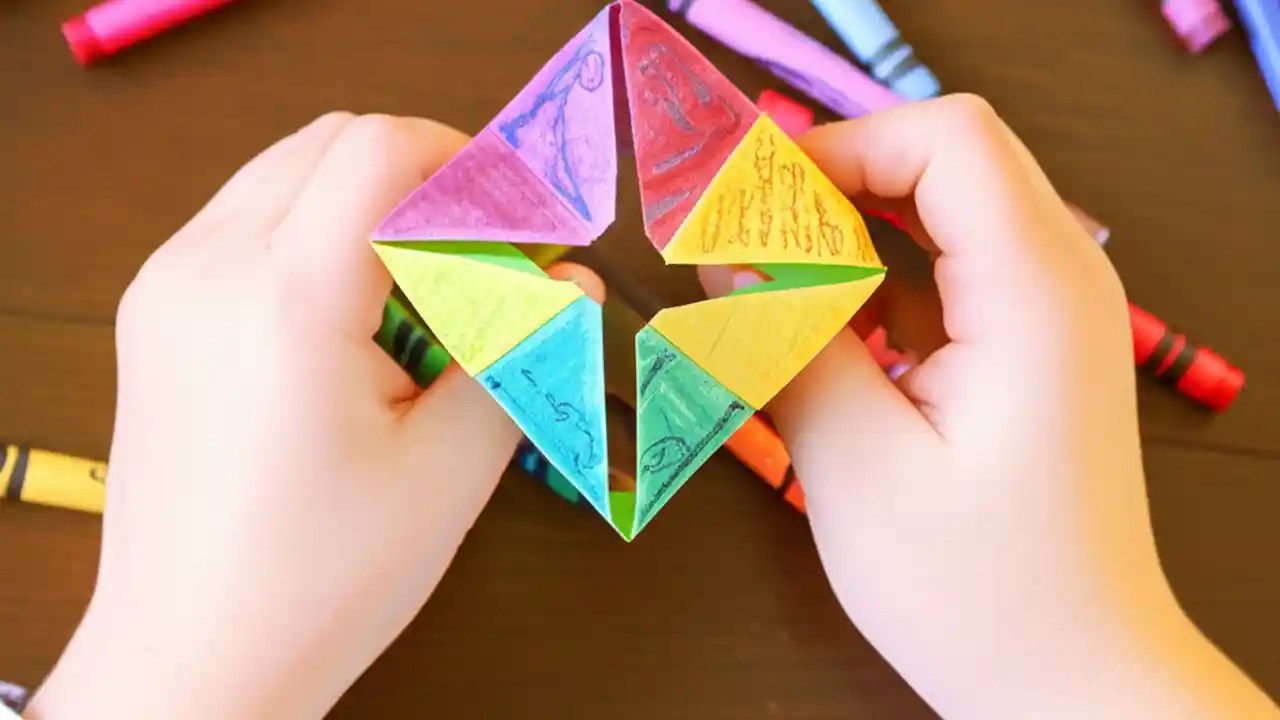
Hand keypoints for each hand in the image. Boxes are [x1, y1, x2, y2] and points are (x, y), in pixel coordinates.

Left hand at [28, 113, 595, 718]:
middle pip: (333, 140)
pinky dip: (317, 230)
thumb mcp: (448, 470)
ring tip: (428, 288)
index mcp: (284, 302)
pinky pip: (246, 217)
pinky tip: (358, 311)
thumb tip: (571, 282)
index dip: (471, 165)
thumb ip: (518, 350)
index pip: (382, 150)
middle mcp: (207, 270)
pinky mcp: (155, 310)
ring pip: (287, 169)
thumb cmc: (315, 583)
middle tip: (492, 250)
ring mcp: (167, 285)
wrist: (191, 654)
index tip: (525, 216)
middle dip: (429, 177)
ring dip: (371, 201)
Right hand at [702, 95, 1276, 717]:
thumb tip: (724, 261)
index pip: (945, 139)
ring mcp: (1054, 310)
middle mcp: (1062, 279)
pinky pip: (950, 264)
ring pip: (944, 206)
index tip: (753, 203)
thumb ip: (788, 343)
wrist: (1074, 675)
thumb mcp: (857, 466)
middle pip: (946, 157)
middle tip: (745, 236)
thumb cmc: (979, 594)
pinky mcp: (1031, 344)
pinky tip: (830, 331)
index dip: (841, 146)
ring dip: (853, 229)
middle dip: (837, 180)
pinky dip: (880, 275)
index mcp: (1035, 293)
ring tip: (774, 282)